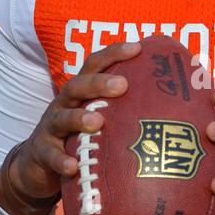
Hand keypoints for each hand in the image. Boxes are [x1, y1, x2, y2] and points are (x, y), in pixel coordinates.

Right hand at [0, 40, 140, 214]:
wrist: (37, 166)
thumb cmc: (80, 138)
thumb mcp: (100, 121)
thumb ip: (126, 112)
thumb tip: (177, 112)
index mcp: (82, 93)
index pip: (95, 65)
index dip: (114, 54)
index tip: (138, 48)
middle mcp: (64, 104)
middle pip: (78, 85)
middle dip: (99, 83)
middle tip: (122, 85)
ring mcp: (50, 128)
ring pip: (62, 118)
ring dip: (79, 118)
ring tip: (97, 122)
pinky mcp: (41, 152)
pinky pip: (50, 155)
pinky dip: (61, 160)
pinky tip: (72, 166)